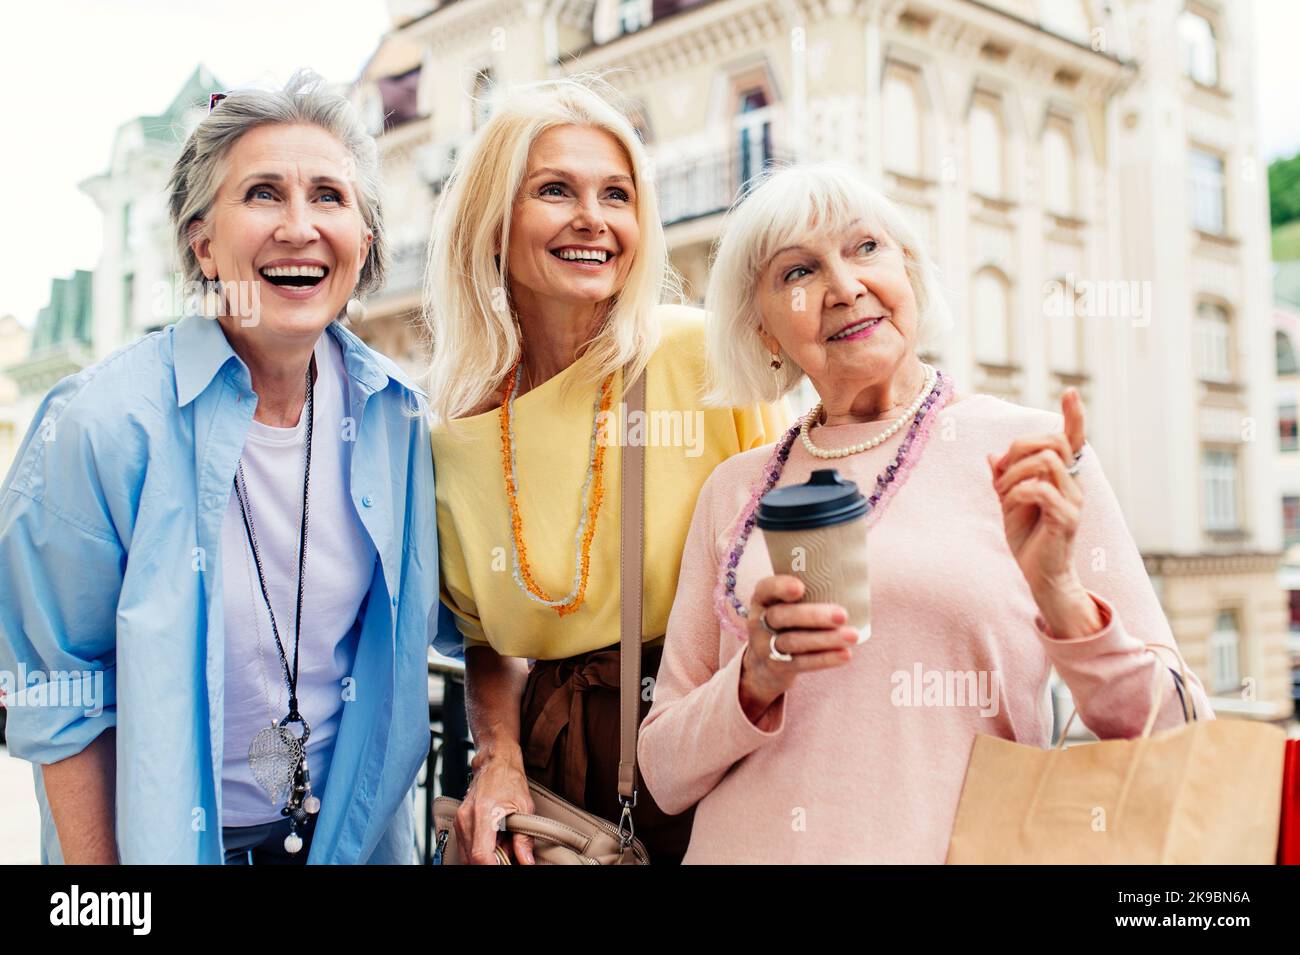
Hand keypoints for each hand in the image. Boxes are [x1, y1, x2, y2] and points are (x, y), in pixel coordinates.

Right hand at [454, 747, 535, 864]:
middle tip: (509, 855)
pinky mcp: (459, 822)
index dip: (493, 867)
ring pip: (467, 855)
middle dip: (491, 862)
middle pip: (471, 859)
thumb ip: (524, 839)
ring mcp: (460, 821)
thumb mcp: (524, 809)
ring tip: (504, 844)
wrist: (495, 762)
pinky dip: (480, 849)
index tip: (506, 866)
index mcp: (482, 815)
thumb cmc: (509, 779)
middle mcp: (466, 819)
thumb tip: (526, 861)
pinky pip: (466, 846)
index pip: (480, 855)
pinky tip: (495, 840)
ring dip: (486, 857)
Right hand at [737, 574, 857, 724]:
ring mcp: (765, 646)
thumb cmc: (787, 623)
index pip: (766, 588)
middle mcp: (759, 621)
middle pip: (781, 616)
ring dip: (825, 639)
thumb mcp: (785, 604)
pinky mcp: (777, 667)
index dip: (781, 587)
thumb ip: (808, 591)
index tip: (801, 587)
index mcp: (762, 599)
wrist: (764, 664)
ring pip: (793, 641)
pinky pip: (802, 663)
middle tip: (843, 615)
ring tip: (852, 635)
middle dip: (813, 615)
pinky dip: (825, 659)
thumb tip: (850, 575)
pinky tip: (845, 654)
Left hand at [987, 388, 1086, 601]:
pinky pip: (1041, 490)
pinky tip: (1010, 504)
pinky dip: (1017, 491)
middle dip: (1018, 450)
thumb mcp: (1008, 502)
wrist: (1037, 576)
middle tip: (1000, 475)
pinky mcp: (1066, 519)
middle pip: (1051, 442)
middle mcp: (1073, 485)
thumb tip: (991, 456)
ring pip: (1046, 462)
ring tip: (1004, 494)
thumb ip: (1003, 478)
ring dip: (1015, 473)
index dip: (1074, 415)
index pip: (1073, 440)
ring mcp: (1073, 502)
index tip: (1071, 391)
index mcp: (1062, 478)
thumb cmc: (1026, 538)